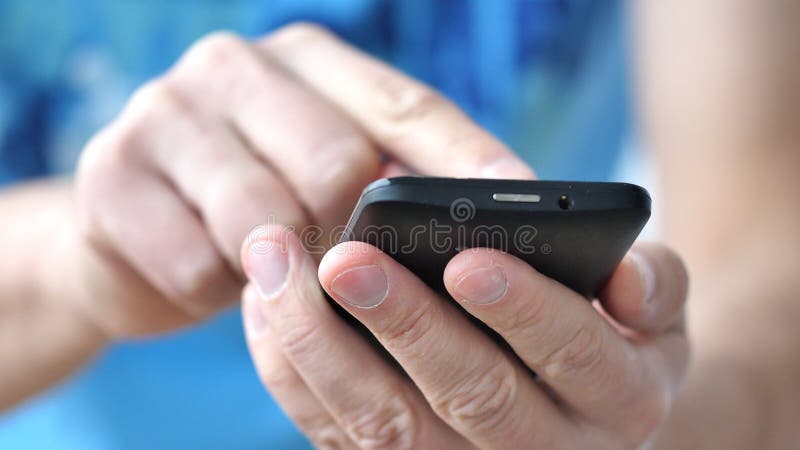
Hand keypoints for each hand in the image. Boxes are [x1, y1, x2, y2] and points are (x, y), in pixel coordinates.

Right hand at [70, 23, 532, 337]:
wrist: (123, 235)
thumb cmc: (252, 206)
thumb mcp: (318, 179)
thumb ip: (385, 179)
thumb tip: (480, 215)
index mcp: (304, 60)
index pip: (404, 105)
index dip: (466, 158)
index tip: (520, 203)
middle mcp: (233, 66)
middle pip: (337, 162)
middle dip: (352, 235)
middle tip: (354, 271)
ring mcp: (163, 112)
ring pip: (263, 218)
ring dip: (285, 270)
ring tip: (284, 279)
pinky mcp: (108, 174)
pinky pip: (198, 264)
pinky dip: (220, 294)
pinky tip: (216, 281)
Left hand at [241, 226, 688, 448]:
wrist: (578, 421)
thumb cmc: (612, 344)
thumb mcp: (657, 315)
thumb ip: (655, 286)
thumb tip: (627, 273)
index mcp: (619, 401)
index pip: (573, 357)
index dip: (523, 310)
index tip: (468, 259)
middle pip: (470, 397)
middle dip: (404, 325)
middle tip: (344, 258)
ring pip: (384, 427)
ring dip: (320, 344)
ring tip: (275, 265)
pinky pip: (333, 433)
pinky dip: (290, 371)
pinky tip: (264, 306)